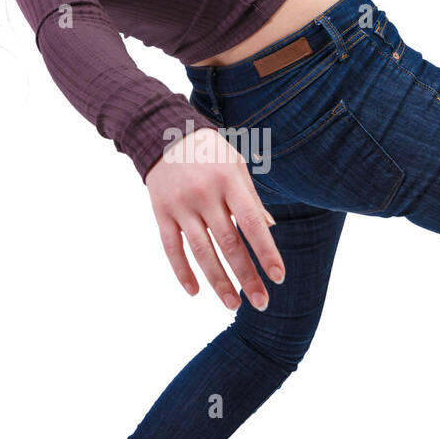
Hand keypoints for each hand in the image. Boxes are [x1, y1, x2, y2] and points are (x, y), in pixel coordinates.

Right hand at [145, 127, 284, 311]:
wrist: (163, 133)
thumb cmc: (209, 151)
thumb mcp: (236, 165)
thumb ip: (251, 198)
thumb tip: (270, 228)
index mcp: (229, 181)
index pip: (252, 223)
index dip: (266, 252)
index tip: (278, 277)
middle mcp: (204, 194)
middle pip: (228, 244)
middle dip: (246, 276)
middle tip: (261, 302)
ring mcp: (180, 205)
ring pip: (201, 252)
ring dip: (218, 282)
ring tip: (233, 305)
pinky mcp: (161, 213)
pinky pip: (171, 248)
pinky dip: (182, 271)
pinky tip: (194, 292)